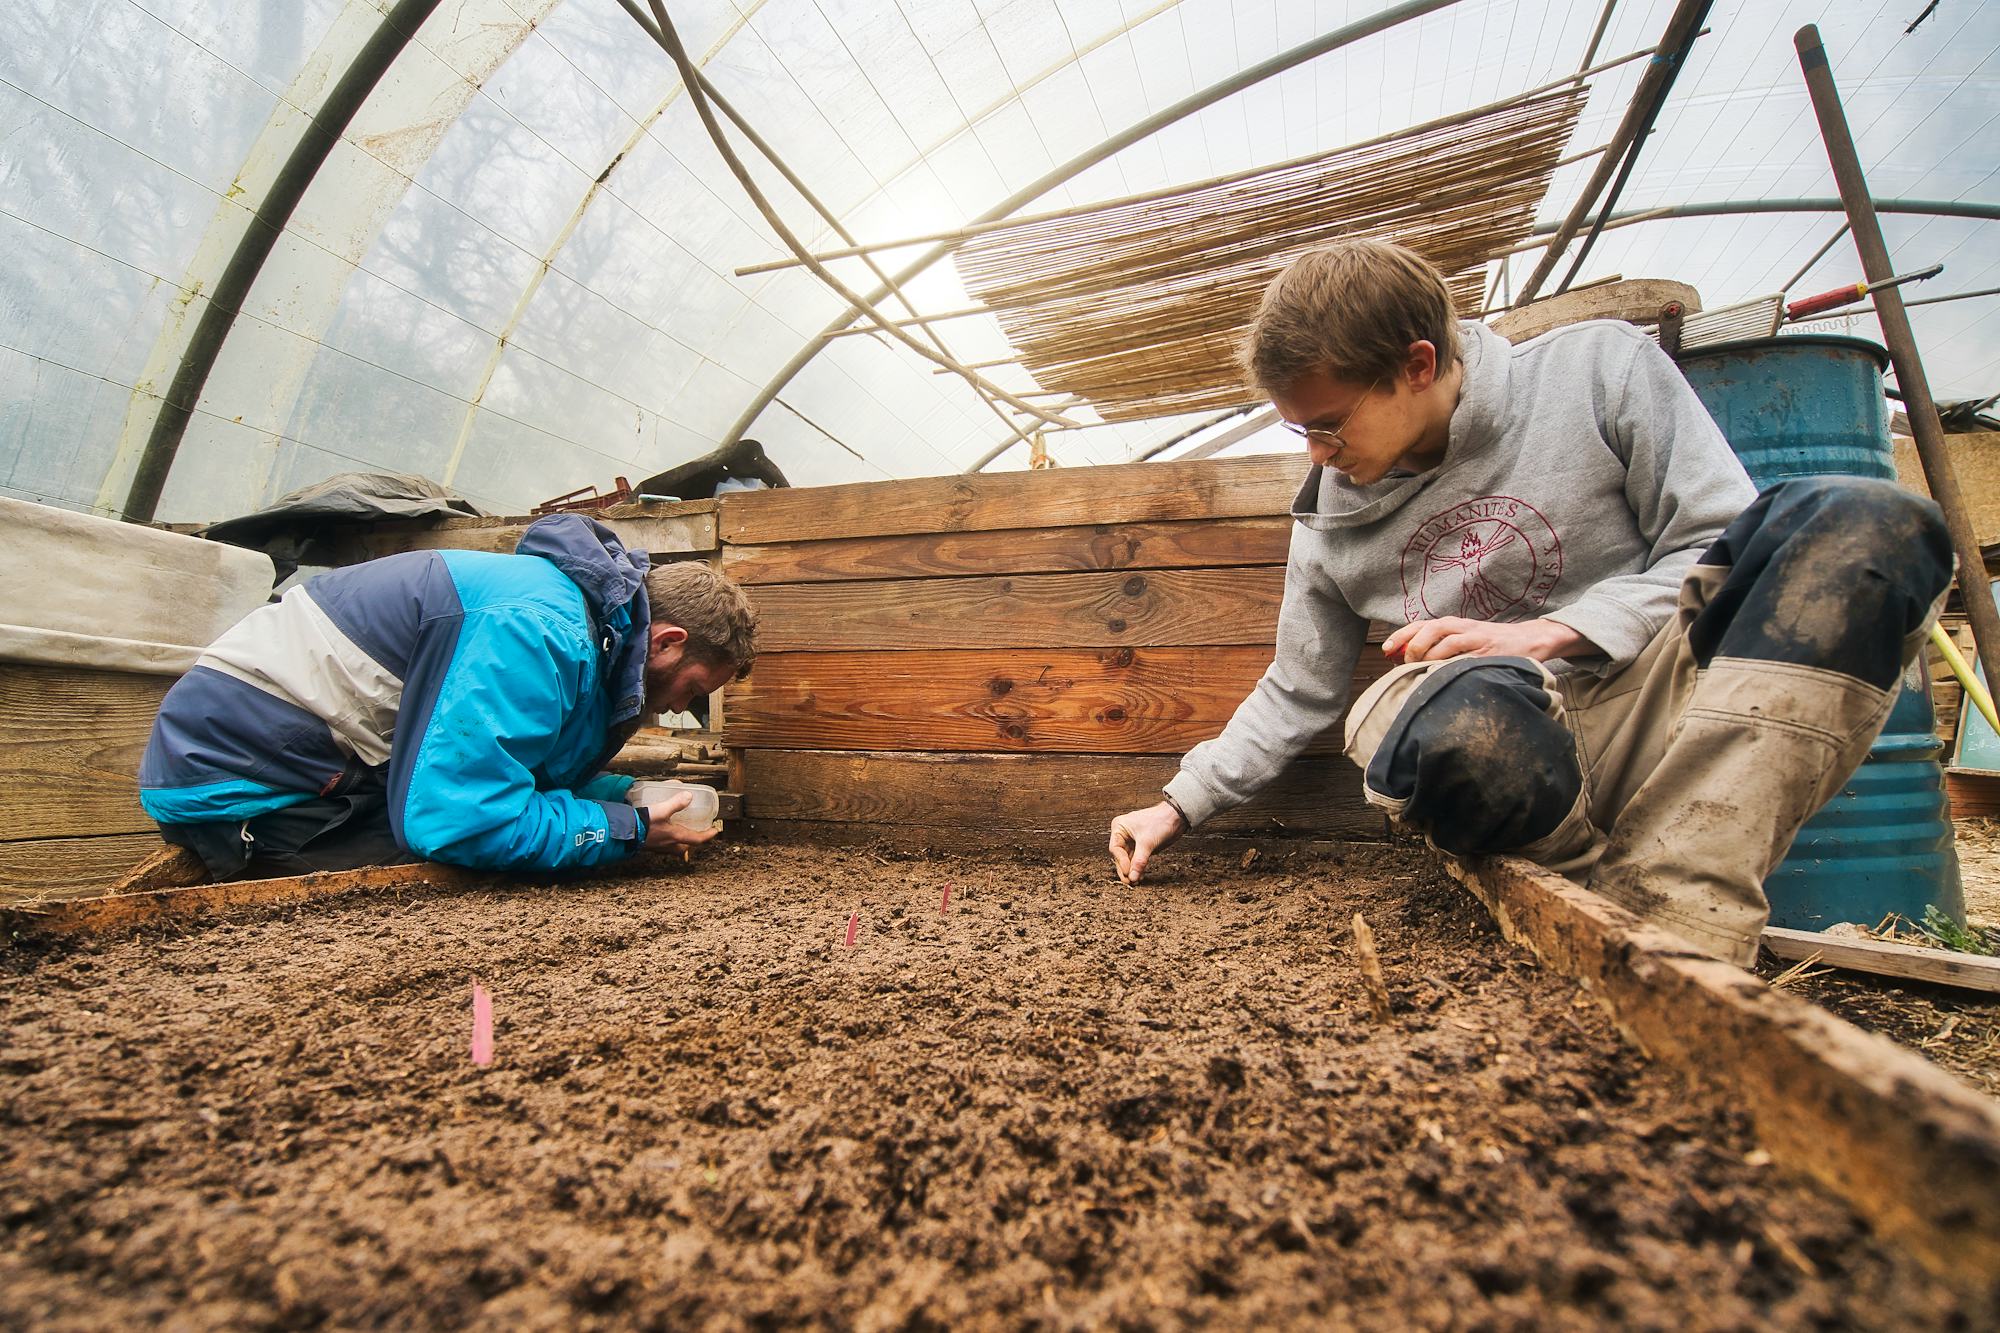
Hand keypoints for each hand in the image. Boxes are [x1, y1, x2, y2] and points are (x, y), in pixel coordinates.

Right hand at [641, 792, 719, 847]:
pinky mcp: (650, 845)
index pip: (697, 839)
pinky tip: (663, 833)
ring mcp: (659, 847)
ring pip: (674, 848)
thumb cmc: (643, 823)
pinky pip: (663, 846)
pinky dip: (667, 841)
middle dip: (692, 842)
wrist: (625, 832)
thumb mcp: (662, 810)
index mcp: (675, 836)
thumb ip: (676, 803)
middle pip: (685, 847)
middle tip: (696, 834)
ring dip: (680, 843)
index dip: (708, 835)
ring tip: (680, 834)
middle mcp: (669, 844)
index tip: (715, 831)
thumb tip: (689, 796)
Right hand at [1109, 801, 1186, 883]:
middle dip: (1126, 869)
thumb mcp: (1147, 842)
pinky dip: (1138, 868)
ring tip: (1135, 882)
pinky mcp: (1141, 846)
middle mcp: (1123, 834)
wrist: (1176, 817)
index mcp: (1119, 827)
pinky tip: (1140, 877)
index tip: (1128, 873)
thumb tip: (1132, 877)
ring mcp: (1132, 841)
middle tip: (1129, 882)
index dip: (1121, 862)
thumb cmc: (1160, 821)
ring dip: (1132, 871)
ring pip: (1128, 860)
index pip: (1115, 849)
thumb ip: (1139, 861)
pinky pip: (1136, 860)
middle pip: (1120, 856)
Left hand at [1381, 616, 1593, 664]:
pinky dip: (1454, 664)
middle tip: (1406, 661)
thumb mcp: (1462, 641)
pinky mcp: (1491, 652)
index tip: (1386, 649)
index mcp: (1453, 625)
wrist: (1529, 640)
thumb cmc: (1489, 644)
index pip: (1421, 625)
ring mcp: (1478, 639)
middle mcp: (1463, 627)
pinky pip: (1469, 657)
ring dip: (1431, 655)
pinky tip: (1445, 674)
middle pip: (1432, 628)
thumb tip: (1404, 661)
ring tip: (1423, 669)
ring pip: (1448, 642)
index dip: (1402, 635)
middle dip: (1415, 644)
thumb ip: (1437, 648)